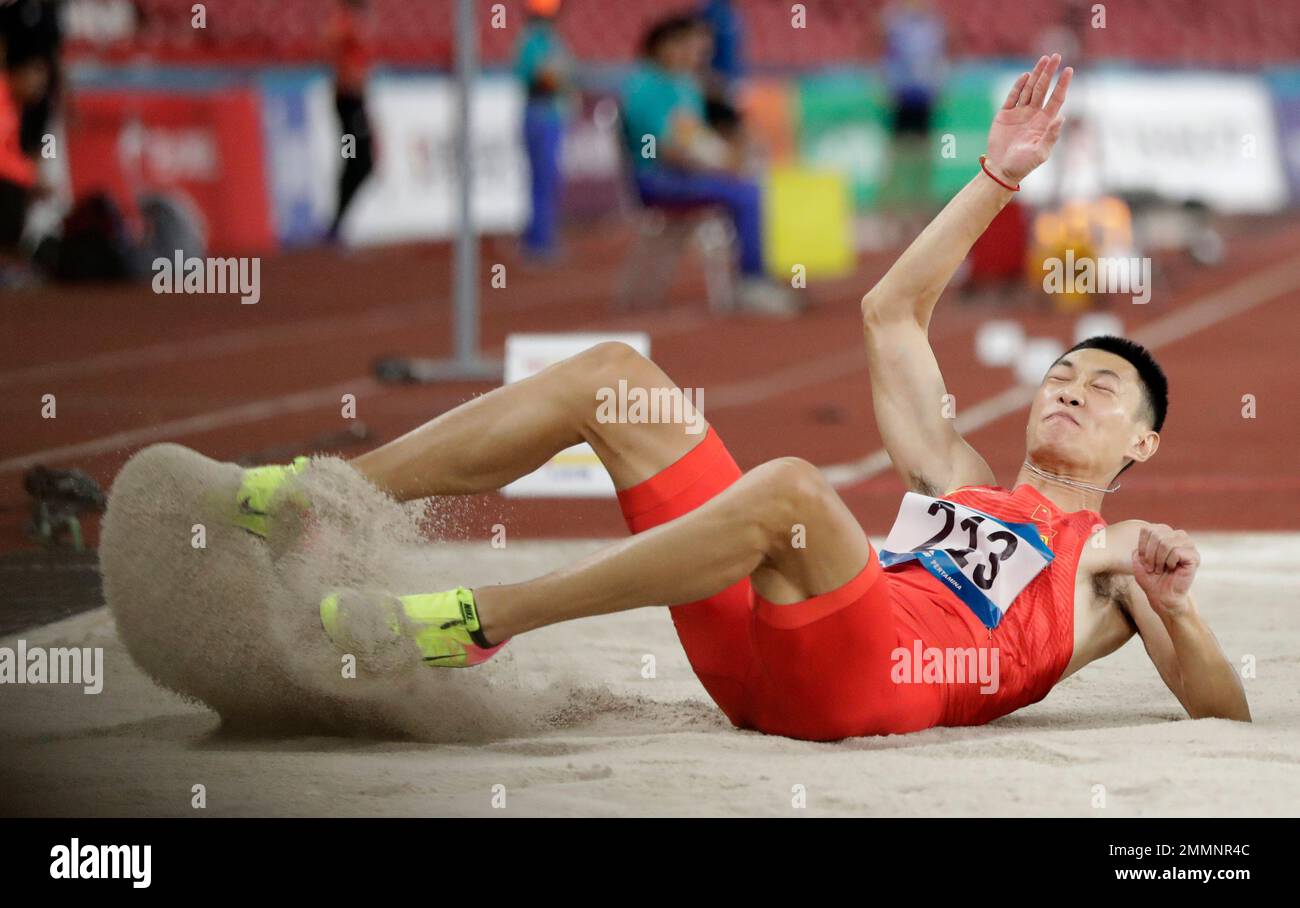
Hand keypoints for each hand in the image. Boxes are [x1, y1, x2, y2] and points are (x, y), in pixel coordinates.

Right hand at [985, 53, 1072, 184]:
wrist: (1001, 170)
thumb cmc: (1022, 165)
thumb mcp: (1040, 153)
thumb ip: (1051, 136)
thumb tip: (1061, 117)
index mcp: (1044, 122)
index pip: (1056, 98)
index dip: (1062, 84)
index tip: (1069, 70)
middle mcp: (1033, 114)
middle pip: (1043, 89)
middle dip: (1049, 73)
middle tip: (1056, 56)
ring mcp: (1019, 113)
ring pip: (1029, 89)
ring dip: (1036, 74)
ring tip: (1043, 59)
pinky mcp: (1005, 115)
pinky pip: (1013, 97)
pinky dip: (1018, 86)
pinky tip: (1025, 76)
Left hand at [1131, 524, 1199, 616]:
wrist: (1162, 596)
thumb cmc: (1150, 578)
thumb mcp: (1138, 560)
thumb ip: (1139, 545)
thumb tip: (1145, 536)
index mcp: (1165, 534)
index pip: (1148, 529)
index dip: (1142, 545)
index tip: (1142, 560)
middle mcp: (1178, 537)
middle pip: (1157, 534)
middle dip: (1149, 553)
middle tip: (1150, 567)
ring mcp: (1188, 545)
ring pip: (1166, 542)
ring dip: (1158, 558)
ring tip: (1159, 569)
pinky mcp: (1194, 556)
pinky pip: (1176, 551)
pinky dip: (1169, 562)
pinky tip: (1171, 568)